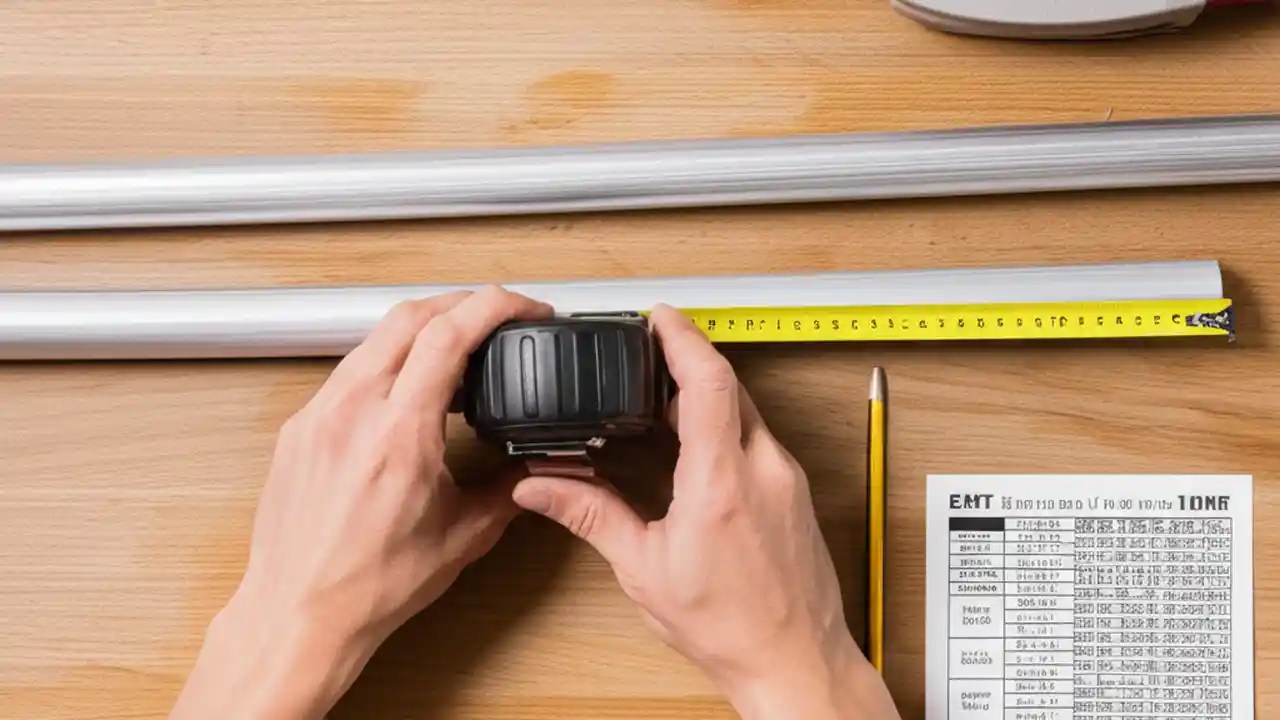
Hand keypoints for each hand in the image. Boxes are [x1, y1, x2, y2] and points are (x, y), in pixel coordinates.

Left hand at [171, 287, 551, 719]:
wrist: (298, 613)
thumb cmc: (368, 586)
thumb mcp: (463, 536)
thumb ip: (511, 488)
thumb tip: (543, 464)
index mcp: (398, 435)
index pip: (448, 334)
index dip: (494, 306)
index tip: (524, 307)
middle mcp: (352, 412)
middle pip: (409, 315)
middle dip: (461, 303)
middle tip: (496, 316)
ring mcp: (319, 414)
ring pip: (375, 338)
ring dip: (423, 331)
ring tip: (457, 355)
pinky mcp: (300, 427)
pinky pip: (349, 371)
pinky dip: (387, 363)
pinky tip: (409, 391)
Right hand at [512, 305, 900, 719]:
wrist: (795, 663)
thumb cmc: (731, 628)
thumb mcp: (645, 570)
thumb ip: (592, 516)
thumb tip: (541, 487)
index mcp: (722, 481)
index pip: (708, 381)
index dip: (682, 338)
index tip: (660, 316)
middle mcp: (765, 469)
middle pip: (729, 387)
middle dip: (687, 363)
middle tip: (648, 356)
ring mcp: (788, 479)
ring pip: (748, 412)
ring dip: (707, 396)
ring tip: (663, 401)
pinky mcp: (797, 493)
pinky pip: (761, 438)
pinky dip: (727, 426)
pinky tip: (699, 447)